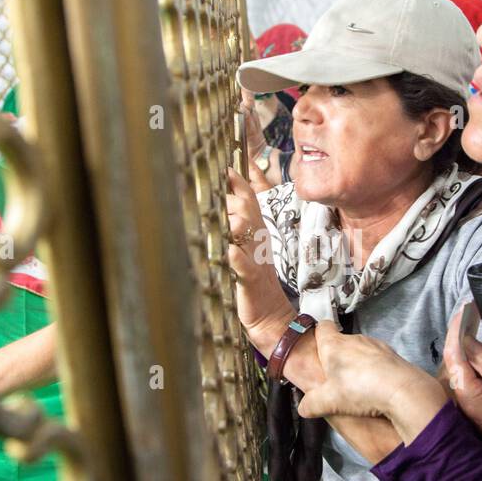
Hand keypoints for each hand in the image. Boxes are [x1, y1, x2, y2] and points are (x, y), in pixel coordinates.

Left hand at [226, 166, 293, 348]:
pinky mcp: (250, 280)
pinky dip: (236, 258)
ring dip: (233, 223)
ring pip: (245, 233)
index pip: (249, 198)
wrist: (271, 315)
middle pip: (246, 209)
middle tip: (210, 186)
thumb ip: (239, 224)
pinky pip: (243, 267)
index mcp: (257, 231)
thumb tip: (225, 205)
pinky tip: (229, 251)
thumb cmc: (255, 279)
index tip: (223, 165)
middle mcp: (258, 240)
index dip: (237, 181)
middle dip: (229, 196)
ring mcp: (255, 259)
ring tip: (220, 214)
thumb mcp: (249, 248)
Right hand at [297, 321, 445, 444]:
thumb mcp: (329, 402)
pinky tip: (376, 386)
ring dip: (357, 363)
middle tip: (335, 377)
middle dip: (338, 356)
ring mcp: (375, 345)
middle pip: (341, 341)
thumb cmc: (359, 390)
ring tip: (357, 385)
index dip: (318, 334)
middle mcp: (354, 339)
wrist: (401, 390)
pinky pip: (378, 359)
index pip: (322, 326)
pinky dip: (375, 369)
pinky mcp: (391, 354)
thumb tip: (303, 408)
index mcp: (333, 345)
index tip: (317, 347)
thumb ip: (311, 404)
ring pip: (360, 350)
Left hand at [443, 303, 481, 480]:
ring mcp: (466, 402)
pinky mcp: (474, 405)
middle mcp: (460, 397)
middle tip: (470, 312)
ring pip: (460, 366)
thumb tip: (467, 339)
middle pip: (454, 358)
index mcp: (466, 392)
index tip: (465, 308)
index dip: (458, 328)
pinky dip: (472, 359)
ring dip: (465, 345)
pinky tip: (481, 351)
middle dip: (459, 334)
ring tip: (473, 324)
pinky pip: (468, 376)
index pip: (454, 352)